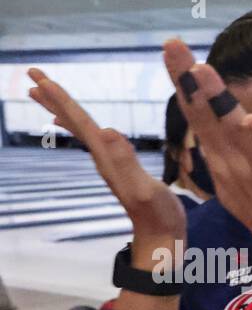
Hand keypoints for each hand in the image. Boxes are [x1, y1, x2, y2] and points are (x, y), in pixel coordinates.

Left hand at [27, 68, 183, 243]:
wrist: (161, 236)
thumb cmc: (158, 215)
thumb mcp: (145, 189)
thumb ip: (126, 162)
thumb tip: (106, 131)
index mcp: (107, 157)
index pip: (80, 122)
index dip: (61, 99)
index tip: (39, 78)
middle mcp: (102, 157)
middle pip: (72, 121)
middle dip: (52, 97)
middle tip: (31, 73)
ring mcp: (108, 162)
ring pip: (78, 129)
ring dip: (60, 108)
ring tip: (42, 92)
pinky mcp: (116, 166)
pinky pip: (91, 139)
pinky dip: (78, 126)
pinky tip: (73, 124)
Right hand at [161, 37, 251, 259]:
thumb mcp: (241, 180)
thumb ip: (228, 152)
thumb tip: (217, 125)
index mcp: (224, 163)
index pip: (201, 118)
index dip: (186, 85)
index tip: (173, 51)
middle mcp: (236, 166)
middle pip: (208, 118)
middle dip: (189, 82)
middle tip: (172, 46)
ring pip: (236, 132)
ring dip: (220, 101)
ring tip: (202, 71)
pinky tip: (250, 119)